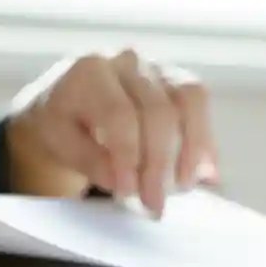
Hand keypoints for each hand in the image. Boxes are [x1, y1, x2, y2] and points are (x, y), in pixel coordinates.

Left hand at [5, 49, 217, 216]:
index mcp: (91, 71)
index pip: (119, 114)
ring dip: (191, 152)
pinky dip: (205, 143)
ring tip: (182, 189)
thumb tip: (128, 182)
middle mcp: (130, 62)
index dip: (129, 157)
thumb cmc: (65, 125)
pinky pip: (201, 108)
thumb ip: (90, 160)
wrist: (72, 103)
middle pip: (159, 111)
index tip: (129, 193)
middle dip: (160, 164)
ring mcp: (159, 69)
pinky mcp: (180, 82)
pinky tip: (203, 174)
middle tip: (156, 204)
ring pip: (190, 102)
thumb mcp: (60, 143)